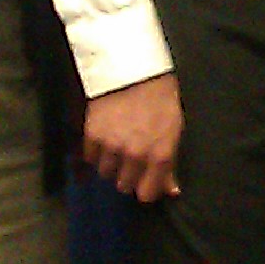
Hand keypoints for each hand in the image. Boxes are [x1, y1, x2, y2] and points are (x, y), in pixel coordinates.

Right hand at [83, 74, 183, 201]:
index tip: (144, 180)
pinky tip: (105, 137)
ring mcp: (112, 146)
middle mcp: (135, 155)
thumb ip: (169, 164)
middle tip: (131, 158)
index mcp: (160, 155)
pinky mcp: (92, 136)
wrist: (134, 69)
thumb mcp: (174, 130)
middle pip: (123, 186)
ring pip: (105, 172)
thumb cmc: (160, 98)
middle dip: (127, 175)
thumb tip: (171, 191)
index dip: (145, 188)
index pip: (146, 194)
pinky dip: (96, 152)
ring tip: (117, 144)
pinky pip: (90, 158)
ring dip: (111, 163)